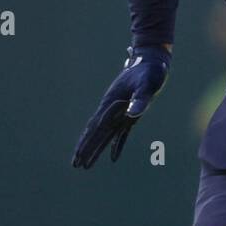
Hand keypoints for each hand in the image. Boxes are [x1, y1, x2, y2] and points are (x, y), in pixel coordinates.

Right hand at [72, 46, 170, 168]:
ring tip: (86, 164)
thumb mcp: (147, 85)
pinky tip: (113, 157)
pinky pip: (120, 134)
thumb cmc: (150, 71)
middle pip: (96, 133)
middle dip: (86, 149)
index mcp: (111, 103)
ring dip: (96, 149)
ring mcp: (119, 112)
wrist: (150, 60)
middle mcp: (112, 109)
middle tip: (75, 165)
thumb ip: (140, 99)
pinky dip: (116, 145)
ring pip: (104, 135)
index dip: (87, 142)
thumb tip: (131, 114)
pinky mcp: (129, 114)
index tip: (78, 155)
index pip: (96, 128)